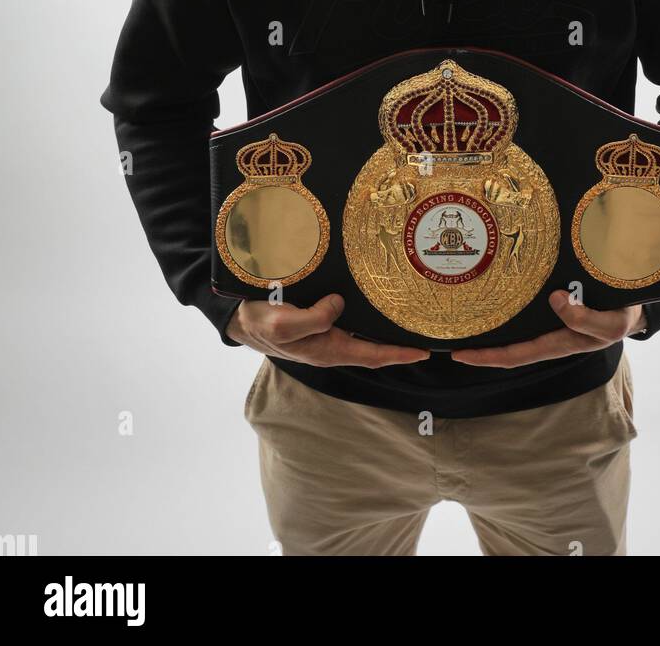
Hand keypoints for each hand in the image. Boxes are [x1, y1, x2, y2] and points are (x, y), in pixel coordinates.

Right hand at [225, 293, 431, 367]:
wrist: (235, 316)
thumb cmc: (258, 321)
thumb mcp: (283, 323)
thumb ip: (313, 319)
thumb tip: (340, 306)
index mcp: (325, 349)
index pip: (371, 355)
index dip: (398, 354)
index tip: (424, 351)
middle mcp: (328, 344)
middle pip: (371, 347)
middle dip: (397, 343)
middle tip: (424, 330)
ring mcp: (321, 334)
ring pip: (360, 333)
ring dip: (382, 329)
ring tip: (406, 317)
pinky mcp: (315, 321)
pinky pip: (345, 320)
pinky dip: (362, 315)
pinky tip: (371, 303)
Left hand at [449, 293, 644, 367]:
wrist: (639, 304)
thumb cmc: (624, 315)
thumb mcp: (611, 323)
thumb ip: (585, 319)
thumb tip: (555, 302)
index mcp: (560, 342)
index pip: (516, 354)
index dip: (487, 356)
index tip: (459, 353)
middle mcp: (551, 333)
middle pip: (510, 345)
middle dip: (481, 346)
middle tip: (449, 338)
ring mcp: (552, 320)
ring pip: (516, 327)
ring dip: (492, 324)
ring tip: (464, 314)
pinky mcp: (557, 302)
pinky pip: (528, 308)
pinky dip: (510, 304)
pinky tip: (496, 291)